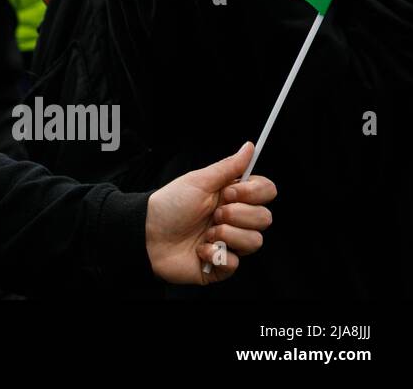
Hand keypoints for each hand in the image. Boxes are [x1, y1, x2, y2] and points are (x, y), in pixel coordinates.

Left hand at [145, 142, 275, 284]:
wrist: (147, 233)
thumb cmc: (170, 205)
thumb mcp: (198, 181)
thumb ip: (228, 167)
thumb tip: (249, 146)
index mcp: (232, 197)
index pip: (266, 192)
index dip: (254, 193)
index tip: (229, 192)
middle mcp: (235, 220)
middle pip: (265, 218)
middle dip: (237, 215)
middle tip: (214, 213)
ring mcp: (230, 243)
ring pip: (255, 241)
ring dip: (225, 235)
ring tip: (204, 233)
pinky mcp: (222, 265)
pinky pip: (235, 263)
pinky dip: (215, 254)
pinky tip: (199, 250)